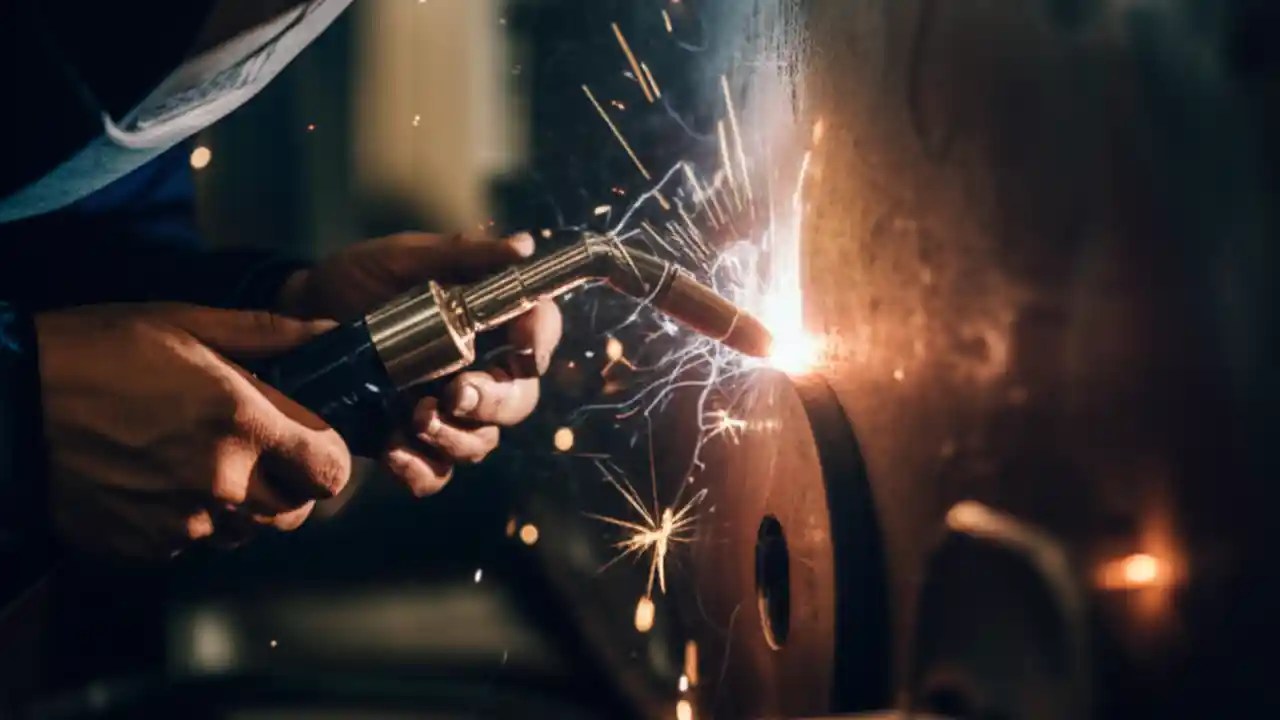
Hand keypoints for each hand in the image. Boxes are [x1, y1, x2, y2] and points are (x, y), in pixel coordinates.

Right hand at [37, 305, 351, 561]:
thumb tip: (325, 332)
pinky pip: (195, 544)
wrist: (9, 407)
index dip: (330, 457)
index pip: (332, 469)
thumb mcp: (184, 323)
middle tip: (262, 453)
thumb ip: (266, 334)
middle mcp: (223, 482)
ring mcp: (184, 522)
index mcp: (244, 423)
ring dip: (244, 506)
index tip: (313, 441)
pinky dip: (193, 522)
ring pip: (248, 532)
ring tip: (205, 463)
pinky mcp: (147, 546)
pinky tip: (163, 483)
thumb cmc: (96, 351)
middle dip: (291, 485)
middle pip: (297, 510)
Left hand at [276, 232, 562, 496]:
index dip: (542, 340)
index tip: (524, 346)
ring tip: (416, 418)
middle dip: (494, 402)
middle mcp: (478, 370)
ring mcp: (445, 412)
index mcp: (487, 322)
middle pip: (518, 400)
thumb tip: (524, 246)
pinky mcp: (410, 442)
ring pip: (481, 443)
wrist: (294, 317)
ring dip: (456, 438)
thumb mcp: (404, 258)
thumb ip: (463, 254)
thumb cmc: (356, 279)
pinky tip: (393, 450)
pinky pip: (435, 474)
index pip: (539, 331)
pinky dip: (421, 470)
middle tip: (456, 392)